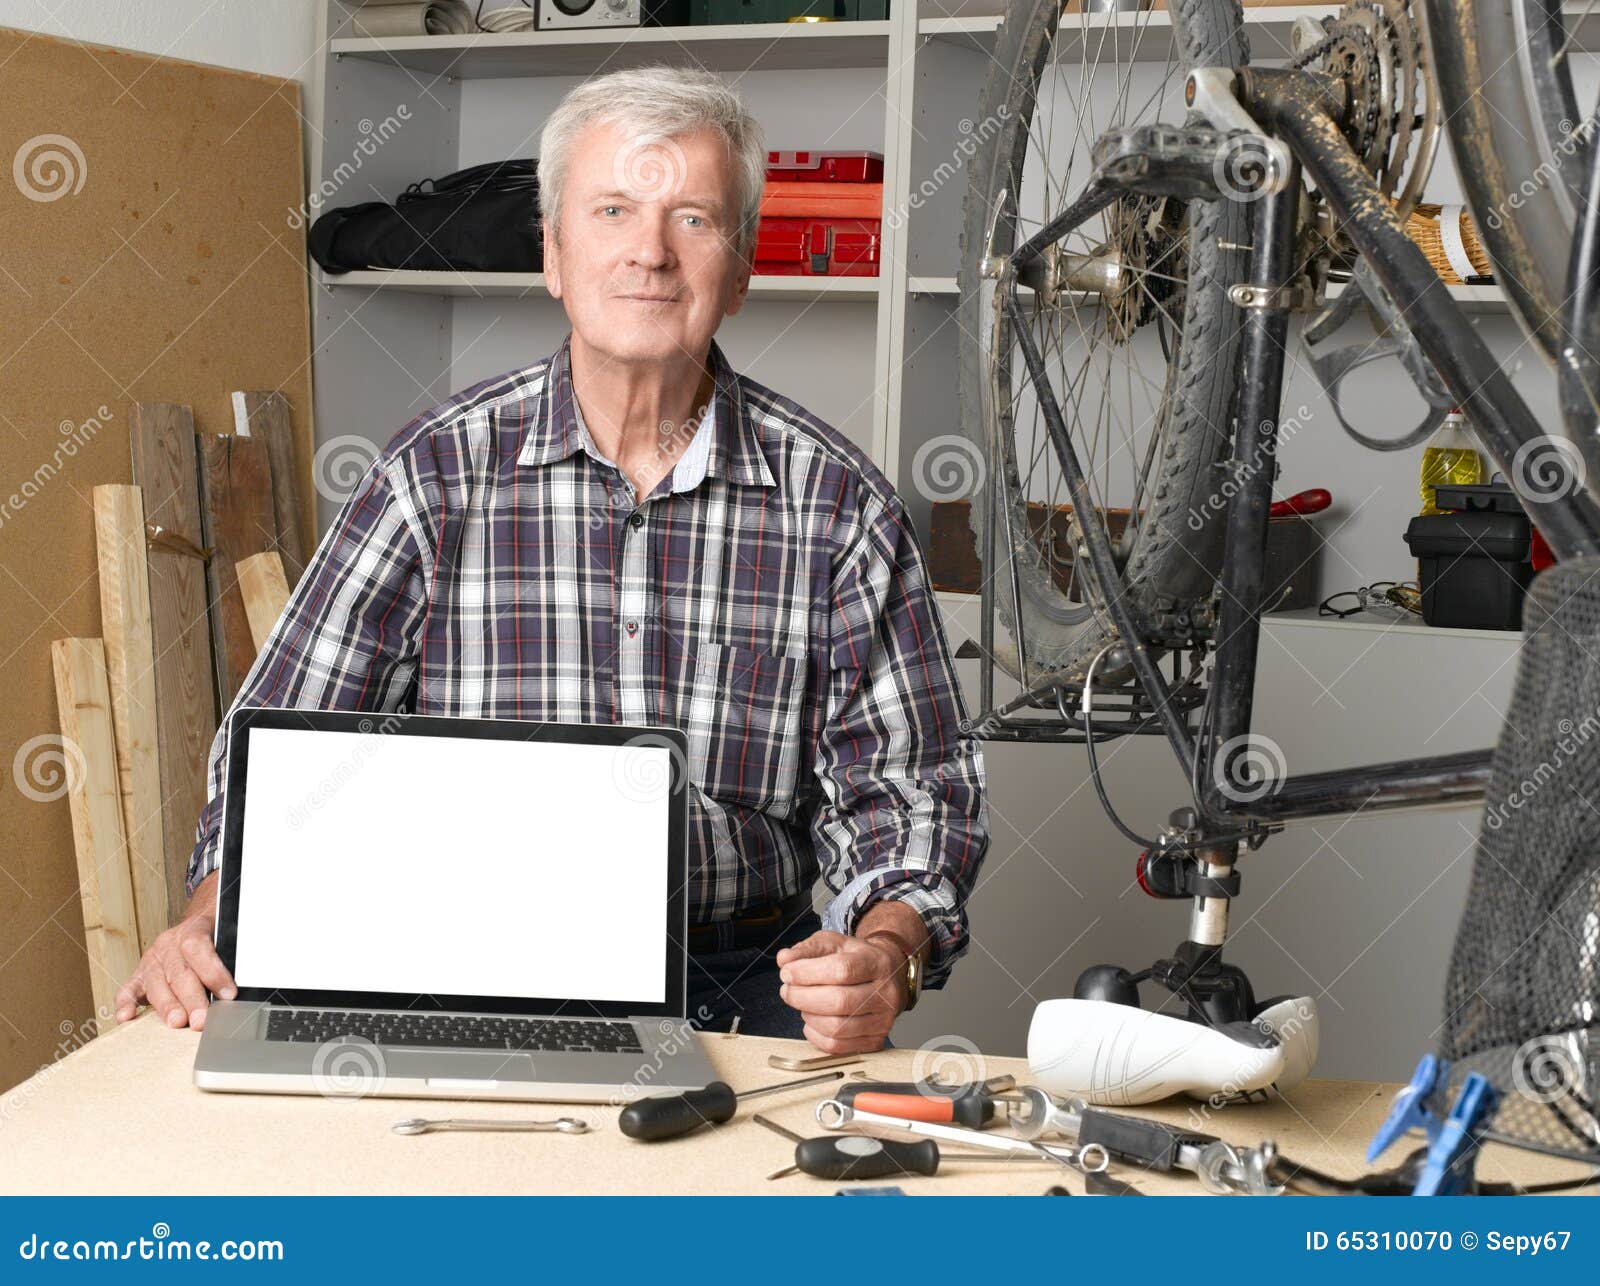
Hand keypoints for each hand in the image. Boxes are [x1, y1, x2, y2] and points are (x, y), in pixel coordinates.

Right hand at [114, 872, 235, 1030]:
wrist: (198, 920)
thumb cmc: (216, 934)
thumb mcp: (227, 936)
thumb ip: (232, 955)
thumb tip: (246, 982)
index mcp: (193, 930)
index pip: (199, 949)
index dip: (213, 972)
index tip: (228, 994)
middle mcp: (169, 944)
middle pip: (179, 972)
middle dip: (192, 999)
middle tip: (201, 1020)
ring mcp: (152, 959)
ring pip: (157, 983)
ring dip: (167, 1005)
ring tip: (176, 1022)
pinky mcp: (139, 974)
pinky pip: (128, 989)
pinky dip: (126, 1003)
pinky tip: (127, 1017)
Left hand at [776, 930, 907, 1053]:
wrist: (889, 975)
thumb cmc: (857, 958)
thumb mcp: (834, 943)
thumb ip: (807, 949)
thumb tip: (784, 959)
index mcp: (876, 962)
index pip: (842, 970)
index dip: (808, 973)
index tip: (787, 973)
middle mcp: (885, 992)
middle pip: (839, 1001)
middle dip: (802, 997)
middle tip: (787, 990)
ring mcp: (882, 1020)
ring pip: (837, 1027)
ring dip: (808, 1016)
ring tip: (802, 1003)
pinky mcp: (875, 1040)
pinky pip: (837, 1046)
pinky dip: (815, 1035)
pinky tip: (812, 1020)